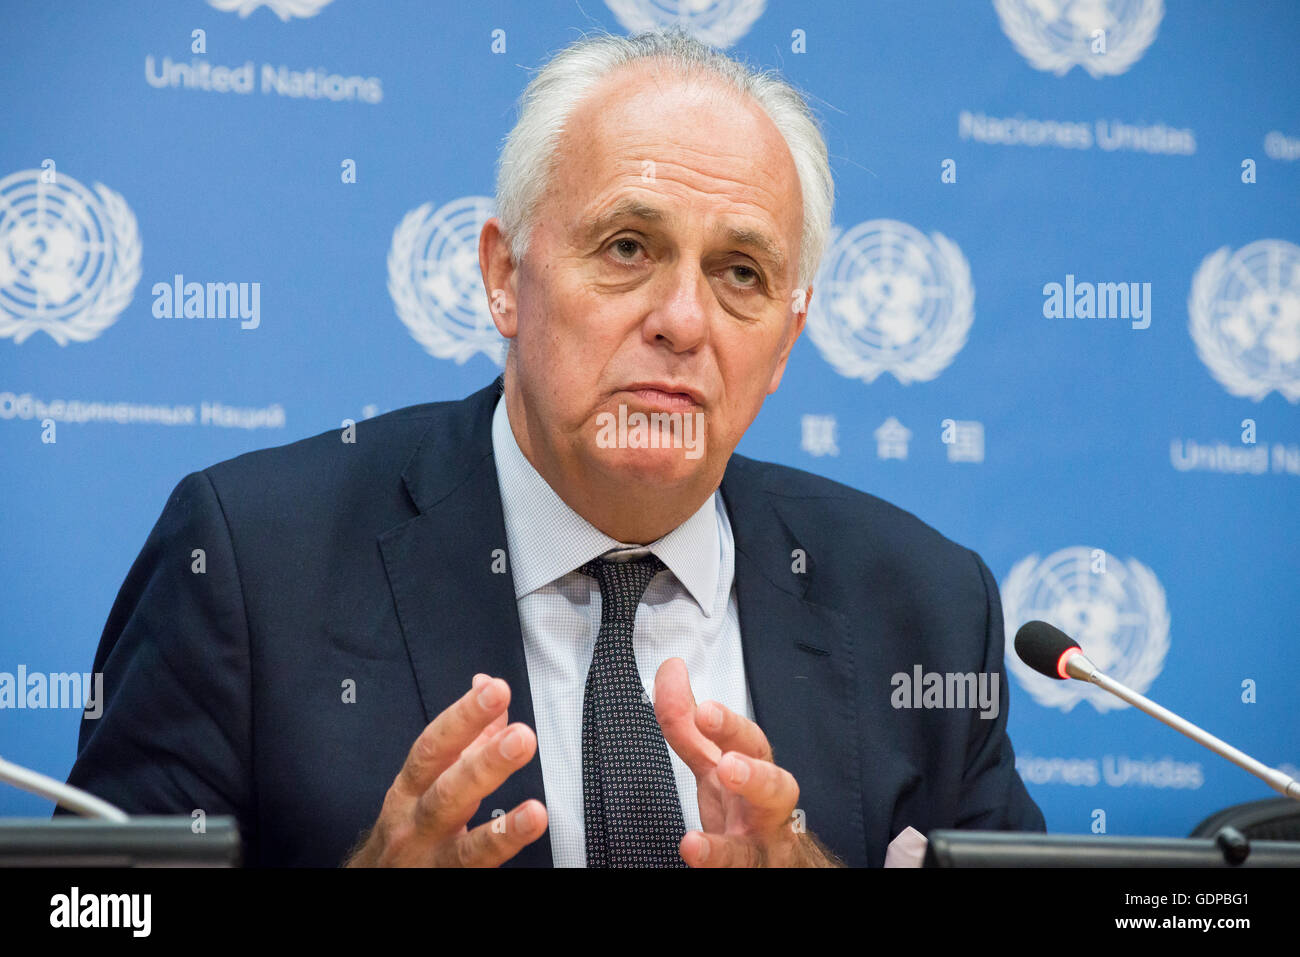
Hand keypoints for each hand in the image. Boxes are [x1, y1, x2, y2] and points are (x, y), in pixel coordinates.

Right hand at [344, 674, 547, 865]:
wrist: (377, 882)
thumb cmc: (409, 823)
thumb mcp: (427, 779)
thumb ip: (466, 735)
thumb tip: (486, 684)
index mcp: (411, 788)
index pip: (435, 747)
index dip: (464, 718)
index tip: (495, 690)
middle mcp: (415, 824)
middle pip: (447, 794)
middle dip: (485, 765)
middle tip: (522, 738)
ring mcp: (431, 862)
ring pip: (464, 849)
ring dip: (502, 831)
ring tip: (536, 812)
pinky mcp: (448, 886)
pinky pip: (475, 874)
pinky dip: (500, 859)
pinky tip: (527, 847)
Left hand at [654, 658, 840, 866]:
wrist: (773, 859)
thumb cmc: (745, 806)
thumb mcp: (712, 761)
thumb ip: (687, 723)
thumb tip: (669, 671)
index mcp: (753, 771)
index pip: (746, 743)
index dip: (728, 726)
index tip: (706, 711)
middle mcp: (765, 806)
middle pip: (772, 788)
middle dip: (754, 775)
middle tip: (729, 766)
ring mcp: (761, 843)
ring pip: (758, 846)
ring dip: (730, 840)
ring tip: (698, 837)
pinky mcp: (750, 869)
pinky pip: (737, 869)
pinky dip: (715, 863)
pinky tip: (691, 854)